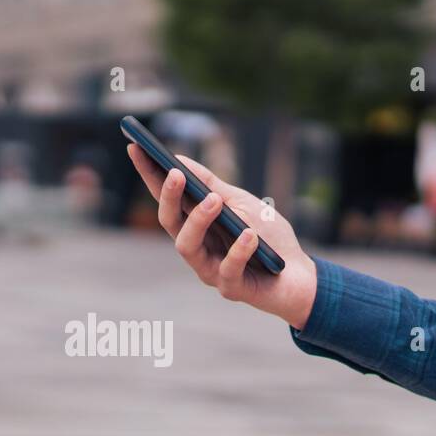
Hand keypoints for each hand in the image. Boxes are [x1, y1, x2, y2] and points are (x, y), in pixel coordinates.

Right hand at [127, 144, 317, 328]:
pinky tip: (249, 234)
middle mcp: (197, 246)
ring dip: (198, 220)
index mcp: (197, 224)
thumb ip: (213, 186)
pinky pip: (228, 269)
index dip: (149, 175)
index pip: (168, 198)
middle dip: (168, 197)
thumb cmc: (269, 237)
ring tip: (214, 200)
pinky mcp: (231, 287)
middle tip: (174, 174)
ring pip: (187, 246)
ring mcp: (210, 269)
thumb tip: (180, 160)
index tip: (136, 148)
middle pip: (170, 222)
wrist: (299, 275)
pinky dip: (239, 250)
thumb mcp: (242, 203)